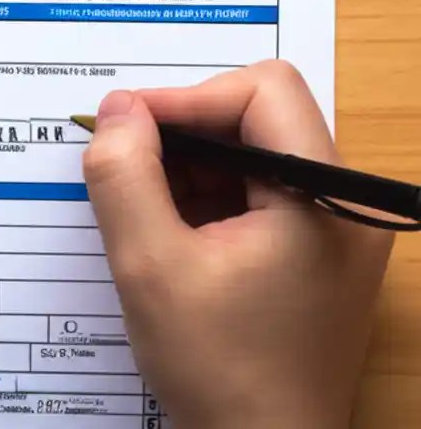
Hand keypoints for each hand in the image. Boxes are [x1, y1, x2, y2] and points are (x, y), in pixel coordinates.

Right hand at [82, 60, 392, 428]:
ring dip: (190, 170)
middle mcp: (345, 203)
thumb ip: (125, 176)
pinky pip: (259, 196)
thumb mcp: (150, 266)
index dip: (185, 99)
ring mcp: (336, 231)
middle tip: (123, 168)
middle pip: (260, 117)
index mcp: (325, 197)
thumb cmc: (217, 369)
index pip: (262, 90)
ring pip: (255, 155)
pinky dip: (207, 201)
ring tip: (143, 213)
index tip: (122, 130)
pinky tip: (169, 236)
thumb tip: (114, 109)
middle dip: (183, 135)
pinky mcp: (317, 256)